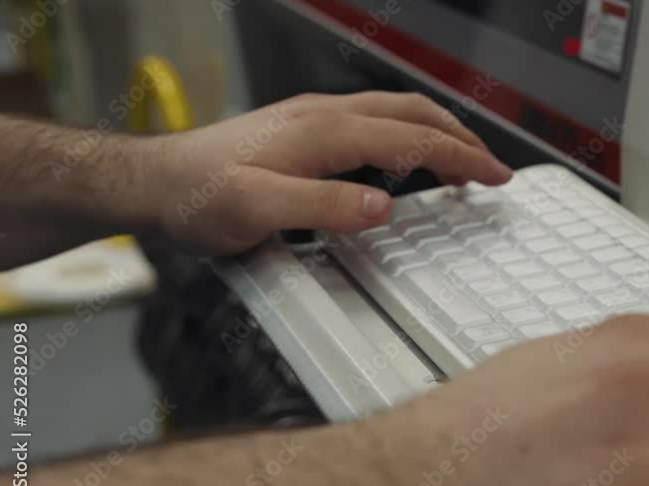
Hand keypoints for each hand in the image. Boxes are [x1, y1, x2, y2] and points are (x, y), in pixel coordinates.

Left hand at [146, 92, 511, 253]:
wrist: (154, 181)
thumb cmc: (198, 198)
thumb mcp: (258, 212)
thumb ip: (324, 208)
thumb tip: (384, 208)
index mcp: (325, 132)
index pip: (412, 138)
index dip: (461, 157)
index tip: (495, 175)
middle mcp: (324, 115)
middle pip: (412, 113)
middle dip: (460, 137)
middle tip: (491, 167)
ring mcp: (313, 117)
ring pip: (394, 111)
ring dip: (435, 131)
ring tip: (462, 159)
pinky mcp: (302, 127)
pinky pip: (372, 120)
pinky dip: (406, 134)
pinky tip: (403, 157)